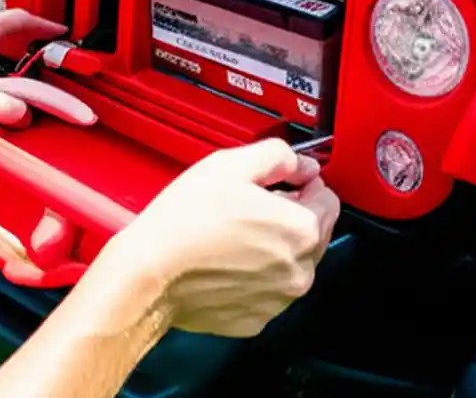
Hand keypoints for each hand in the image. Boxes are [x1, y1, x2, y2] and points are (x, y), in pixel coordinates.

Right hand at [94, 138, 340, 337]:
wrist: (148, 273)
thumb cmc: (183, 222)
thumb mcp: (230, 164)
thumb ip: (279, 156)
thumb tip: (302, 165)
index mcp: (301, 230)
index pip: (328, 199)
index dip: (304, 184)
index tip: (283, 183)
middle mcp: (298, 271)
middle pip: (313, 234)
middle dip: (290, 217)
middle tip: (249, 207)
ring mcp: (277, 300)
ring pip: (291, 264)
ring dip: (273, 248)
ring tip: (232, 234)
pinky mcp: (255, 319)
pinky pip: (267, 290)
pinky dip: (254, 276)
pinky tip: (226, 261)